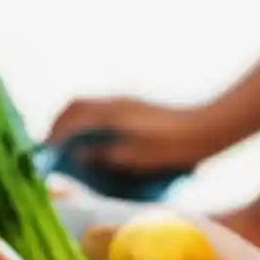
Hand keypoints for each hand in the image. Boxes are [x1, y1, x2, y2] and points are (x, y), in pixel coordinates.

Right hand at [48, 97, 220, 172]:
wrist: (215, 125)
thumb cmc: (177, 145)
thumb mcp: (137, 157)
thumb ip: (104, 156)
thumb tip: (78, 156)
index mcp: (112, 112)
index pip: (71, 117)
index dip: (54, 134)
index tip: (44, 151)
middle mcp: (117, 102)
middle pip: (76, 106)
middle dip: (59, 124)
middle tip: (52, 146)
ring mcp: (128, 103)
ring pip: (90, 107)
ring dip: (75, 123)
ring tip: (70, 145)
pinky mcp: (138, 108)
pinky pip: (103, 112)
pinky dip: (90, 124)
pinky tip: (97, 141)